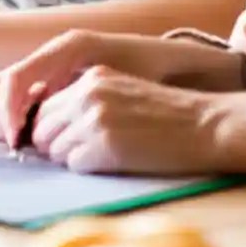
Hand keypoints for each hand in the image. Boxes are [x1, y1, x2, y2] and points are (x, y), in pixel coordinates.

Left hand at [28, 66, 218, 174]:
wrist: (203, 124)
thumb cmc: (167, 114)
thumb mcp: (122, 91)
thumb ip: (88, 101)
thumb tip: (52, 128)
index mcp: (91, 78)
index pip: (46, 108)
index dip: (53, 129)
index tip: (69, 140)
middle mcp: (87, 95)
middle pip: (42, 130)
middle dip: (55, 146)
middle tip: (83, 153)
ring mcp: (94, 120)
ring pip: (55, 151)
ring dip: (73, 158)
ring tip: (103, 155)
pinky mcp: (104, 146)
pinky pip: (74, 166)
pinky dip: (89, 169)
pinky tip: (113, 162)